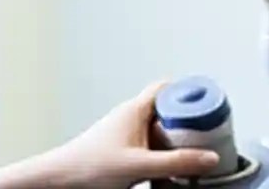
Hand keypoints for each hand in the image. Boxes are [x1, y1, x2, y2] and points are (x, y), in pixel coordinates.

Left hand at [47, 80, 221, 187]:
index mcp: (134, 110)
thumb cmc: (87, 167)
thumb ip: (176, 163)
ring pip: (160, 132)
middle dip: (188, 122)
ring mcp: (126, 136)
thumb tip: (209, 157)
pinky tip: (172, 172)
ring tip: (196, 155)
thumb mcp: (139, 166)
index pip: (166, 88)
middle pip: (167, 111)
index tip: (209, 105)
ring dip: (177, 142)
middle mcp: (131, 118)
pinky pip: (151, 148)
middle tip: (210, 134)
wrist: (58, 181)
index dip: (188, 92)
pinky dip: (164, 155)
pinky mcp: (122, 153)